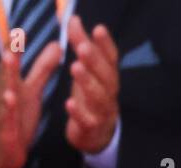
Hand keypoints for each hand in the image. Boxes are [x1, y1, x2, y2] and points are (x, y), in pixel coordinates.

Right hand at [0, 43, 62, 167]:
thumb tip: (57, 44)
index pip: (13, 63)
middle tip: (14, 40)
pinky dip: (7, 108)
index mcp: (10, 84)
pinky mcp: (5, 129)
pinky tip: (11, 98)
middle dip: (9, 57)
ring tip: (10, 60)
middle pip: (6, 73)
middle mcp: (3, 94)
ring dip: (6, 76)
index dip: (17, 47)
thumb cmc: (17, 117)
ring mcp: (2, 112)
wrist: (3, 153)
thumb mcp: (32, 91)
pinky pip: (6, 117)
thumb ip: (42, 69)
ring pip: (3, 91)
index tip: (21, 30)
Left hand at [64, 16, 119, 154]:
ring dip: (88, 82)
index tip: (98, 29)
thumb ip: (80, 45)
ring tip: (75, 67)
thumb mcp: (86, 69)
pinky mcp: (90, 128)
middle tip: (82, 47)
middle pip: (106, 76)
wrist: (96, 135)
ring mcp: (101, 111)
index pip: (111, 59)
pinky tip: (69, 103)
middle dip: (95, 61)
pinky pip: (87, 121)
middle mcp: (109, 93)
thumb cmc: (90, 96)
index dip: (106, 45)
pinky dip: (79, 113)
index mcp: (108, 77)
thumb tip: (73, 19)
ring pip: (98, 97)